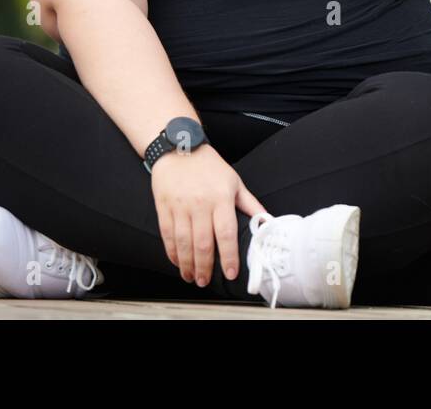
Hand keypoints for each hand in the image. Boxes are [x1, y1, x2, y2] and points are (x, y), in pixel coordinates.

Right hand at [150, 145, 267, 286]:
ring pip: (183, 243)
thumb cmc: (210, 166)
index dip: (229, 256)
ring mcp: (180, 206)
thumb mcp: (235, 182)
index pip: (226, 233)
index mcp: (221, 198)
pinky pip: (167, 235)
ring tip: (192, 277)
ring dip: (187, 264)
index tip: (231, 273)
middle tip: (206, 282)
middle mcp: (200, 204)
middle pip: (202, 243)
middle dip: (205, 267)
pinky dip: (172, 252)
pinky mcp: (164, 207)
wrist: (179, 148)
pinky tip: (177, 262)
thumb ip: (250, 204)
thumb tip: (267, 221)